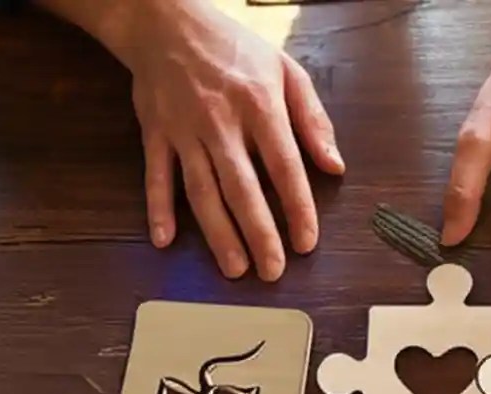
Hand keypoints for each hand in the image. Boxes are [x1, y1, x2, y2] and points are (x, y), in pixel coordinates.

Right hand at [120, 0, 343, 280]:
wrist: (166, 20)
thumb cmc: (234, 47)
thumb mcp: (285, 70)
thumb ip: (313, 120)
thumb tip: (334, 166)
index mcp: (260, 105)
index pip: (284, 166)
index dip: (297, 208)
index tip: (306, 242)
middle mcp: (221, 122)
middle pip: (242, 188)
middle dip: (259, 234)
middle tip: (272, 271)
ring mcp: (184, 130)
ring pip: (202, 191)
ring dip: (218, 233)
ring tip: (234, 269)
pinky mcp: (155, 133)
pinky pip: (157, 176)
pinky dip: (158, 209)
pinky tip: (164, 240)